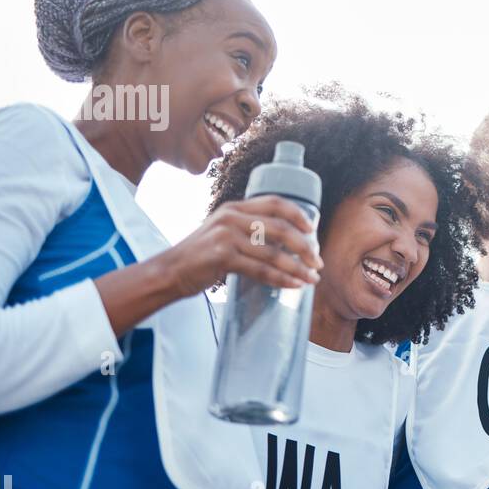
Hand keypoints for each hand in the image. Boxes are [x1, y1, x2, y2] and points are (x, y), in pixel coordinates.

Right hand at [159, 195, 322, 297]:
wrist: (169, 271)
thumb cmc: (201, 256)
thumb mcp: (224, 233)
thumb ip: (248, 231)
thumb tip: (286, 244)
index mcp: (235, 208)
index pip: (275, 202)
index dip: (298, 215)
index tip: (313, 230)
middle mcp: (231, 217)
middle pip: (280, 228)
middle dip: (305, 247)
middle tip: (318, 262)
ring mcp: (226, 236)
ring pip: (273, 252)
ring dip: (297, 268)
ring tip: (311, 279)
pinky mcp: (222, 256)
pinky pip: (260, 269)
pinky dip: (280, 279)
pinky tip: (293, 285)